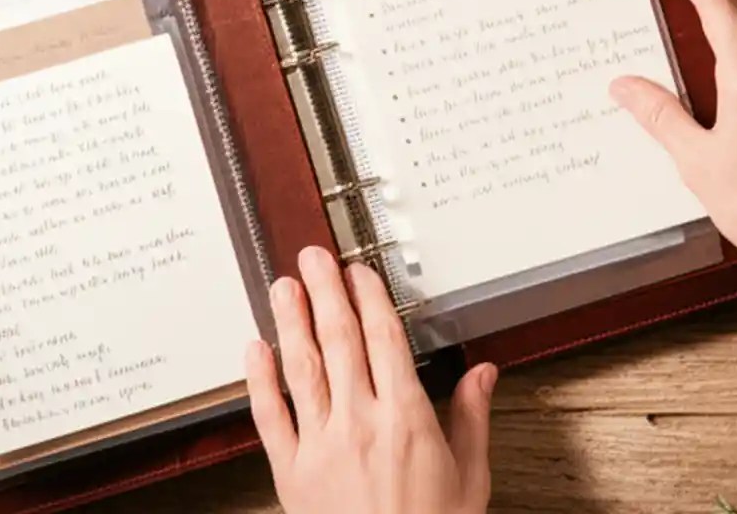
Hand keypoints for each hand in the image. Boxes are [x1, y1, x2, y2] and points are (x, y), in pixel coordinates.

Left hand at [245, 246, 496, 513]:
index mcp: (407, 420)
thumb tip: (482, 373)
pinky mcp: (291, 473)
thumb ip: (472, 418)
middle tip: (313, 257)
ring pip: (301, 369)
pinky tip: (255, 350)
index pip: (384, 340)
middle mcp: (360, 424)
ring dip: (290, 321)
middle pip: (339, 341)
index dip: (369, 298)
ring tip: (283, 285)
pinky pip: (270, 417)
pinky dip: (260, 380)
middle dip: (325, 292)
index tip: (359, 272)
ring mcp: (321, 447)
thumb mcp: (470, 479)